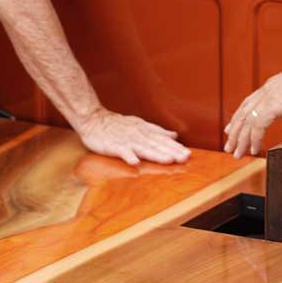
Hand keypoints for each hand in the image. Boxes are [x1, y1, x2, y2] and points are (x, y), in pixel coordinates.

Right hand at [76, 108, 190, 165]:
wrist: (93, 119)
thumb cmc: (117, 124)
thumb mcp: (139, 124)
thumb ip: (157, 131)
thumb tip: (174, 135)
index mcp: (145, 131)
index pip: (163, 140)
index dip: (176, 147)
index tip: (188, 154)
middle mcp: (138, 135)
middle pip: (157, 144)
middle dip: (172, 151)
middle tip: (185, 158)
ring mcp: (126, 140)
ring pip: (144, 148)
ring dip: (157, 154)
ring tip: (169, 160)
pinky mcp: (113, 145)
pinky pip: (122, 151)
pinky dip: (129, 156)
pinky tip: (136, 163)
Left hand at [223, 60, 281, 158]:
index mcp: (270, 88)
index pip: (248, 104)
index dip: (239, 118)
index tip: (232, 129)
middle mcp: (265, 92)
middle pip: (243, 114)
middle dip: (235, 132)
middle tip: (229, 146)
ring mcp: (267, 98)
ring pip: (247, 122)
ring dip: (241, 139)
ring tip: (237, 153)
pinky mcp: (272, 106)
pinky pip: (257, 126)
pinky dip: (254, 139)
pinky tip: (254, 149)